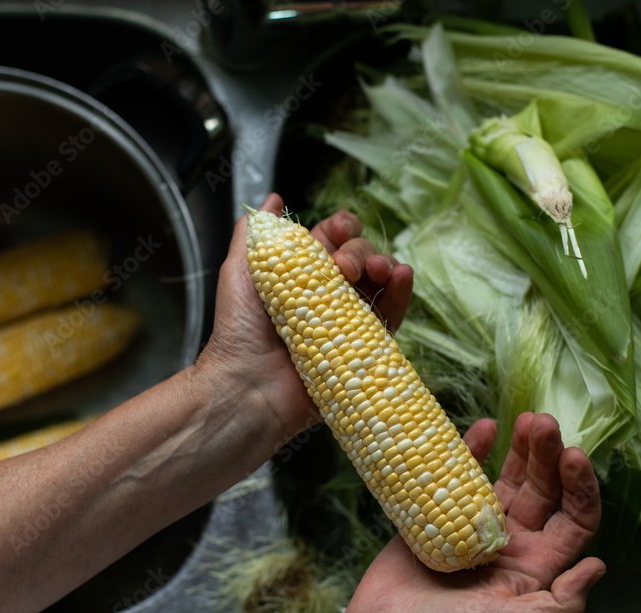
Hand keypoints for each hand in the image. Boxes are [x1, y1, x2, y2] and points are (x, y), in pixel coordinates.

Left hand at [198, 194, 412, 447]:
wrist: (247, 385)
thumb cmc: (237, 331)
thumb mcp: (239, 271)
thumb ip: (257, 234)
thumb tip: (273, 199)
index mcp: (302, 273)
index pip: (334, 239)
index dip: (342, 229)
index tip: (337, 231)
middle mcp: (328, 294)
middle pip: (361, 257)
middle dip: (360, 252)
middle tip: (343, 269)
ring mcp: (348, 321)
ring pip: (381, 283)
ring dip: (387, 265)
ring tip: (382, 270)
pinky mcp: (364, 348)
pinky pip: (392, 318)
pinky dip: (402, 295)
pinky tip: (403, 277)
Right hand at [321, 413, 604, 612]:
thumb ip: (559, 603)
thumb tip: (599, 566)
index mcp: (535, 569)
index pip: (573, 521)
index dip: (579, 487)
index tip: (572, 455)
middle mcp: (512, 545)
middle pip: (541, 491)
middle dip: (546, 456)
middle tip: (543, 423)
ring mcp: (475, 527)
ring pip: (507, 479)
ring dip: (519, 449)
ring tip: (525, 418)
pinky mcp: (439, 514)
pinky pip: (462, 476)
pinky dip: (473, 452)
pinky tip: (485, 428)